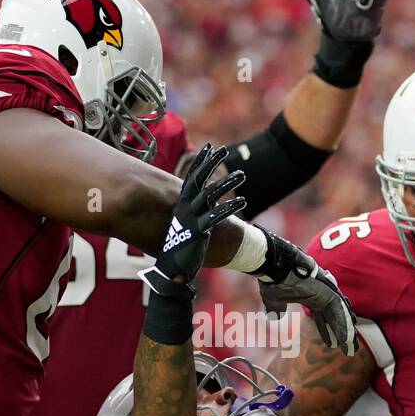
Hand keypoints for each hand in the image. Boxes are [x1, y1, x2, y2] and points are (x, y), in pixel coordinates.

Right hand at [141, 144, 245, 297]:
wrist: (171, 269)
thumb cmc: (178, 247)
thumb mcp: (182, 224)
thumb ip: (190, 211)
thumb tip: (199, 202)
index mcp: (181, 204)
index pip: (191, 176)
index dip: (200, 161)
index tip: (209, 147)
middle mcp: (184, 207)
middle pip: (200, 179)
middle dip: (211, 163)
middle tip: (224, 149)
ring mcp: (191, 218)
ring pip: (210, 195)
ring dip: (227, 183)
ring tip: (241, 174)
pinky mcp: (199, 231)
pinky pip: (217, 216)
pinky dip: (230, 207)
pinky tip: (243, 201)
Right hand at [255, 233, 358, 355]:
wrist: (274, 268)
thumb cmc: (273, 280)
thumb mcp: (274, 301)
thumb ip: (277, 310)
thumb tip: (275, 318)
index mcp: (311, 298)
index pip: (323, 318)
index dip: (327, 332)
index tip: (332, 345)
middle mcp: (322, 295)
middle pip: (336, 318)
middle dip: (342, 334)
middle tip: (349, 350)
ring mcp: (327, 293)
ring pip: (341, 316)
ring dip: (346, 333)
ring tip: (351, 349)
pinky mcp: (329, 292)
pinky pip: (340, 312)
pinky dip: (344, 325)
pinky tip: (347, 339)